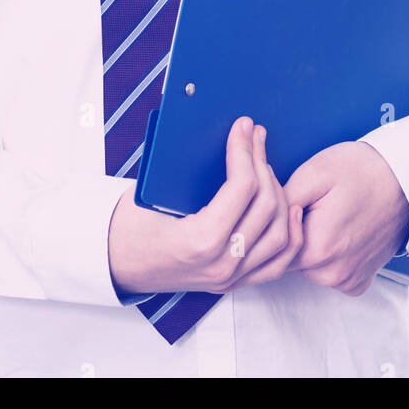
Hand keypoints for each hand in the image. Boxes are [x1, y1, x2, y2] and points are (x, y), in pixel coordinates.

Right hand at [108, 116, 303, 295]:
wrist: (117, 263)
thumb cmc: (130, 225)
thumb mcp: (153, 193)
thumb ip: (192, 168)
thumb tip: (226, 131)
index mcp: (199, 241)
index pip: (242, 188)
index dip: (245, 149)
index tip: (243, 126)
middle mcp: (221, 265)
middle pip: (266, 206)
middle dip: (262, 162)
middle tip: (255, 136)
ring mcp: (231, 278)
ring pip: (280, 233)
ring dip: (278, 193)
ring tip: (265, 165)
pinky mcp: (236, 282)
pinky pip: (279, 261)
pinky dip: (291, 233)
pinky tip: (290, 207)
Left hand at [279, 140, 408, 296]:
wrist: (407, 179)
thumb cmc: (362, 171)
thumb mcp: (314, 173)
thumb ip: (280, 200)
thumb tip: (259, 216)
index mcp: (318, 250)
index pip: (273, 247)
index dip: (273, 221)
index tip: (286, 199)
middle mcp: (333, 274)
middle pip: (289, 259)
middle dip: (291, 232)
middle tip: (308, 203)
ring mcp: (348, 280)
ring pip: (308, 267)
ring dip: (309, 243)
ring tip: (325, 213)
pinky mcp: (359, 281)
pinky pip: (330, 272)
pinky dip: (328, 255)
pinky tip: (338, 229)